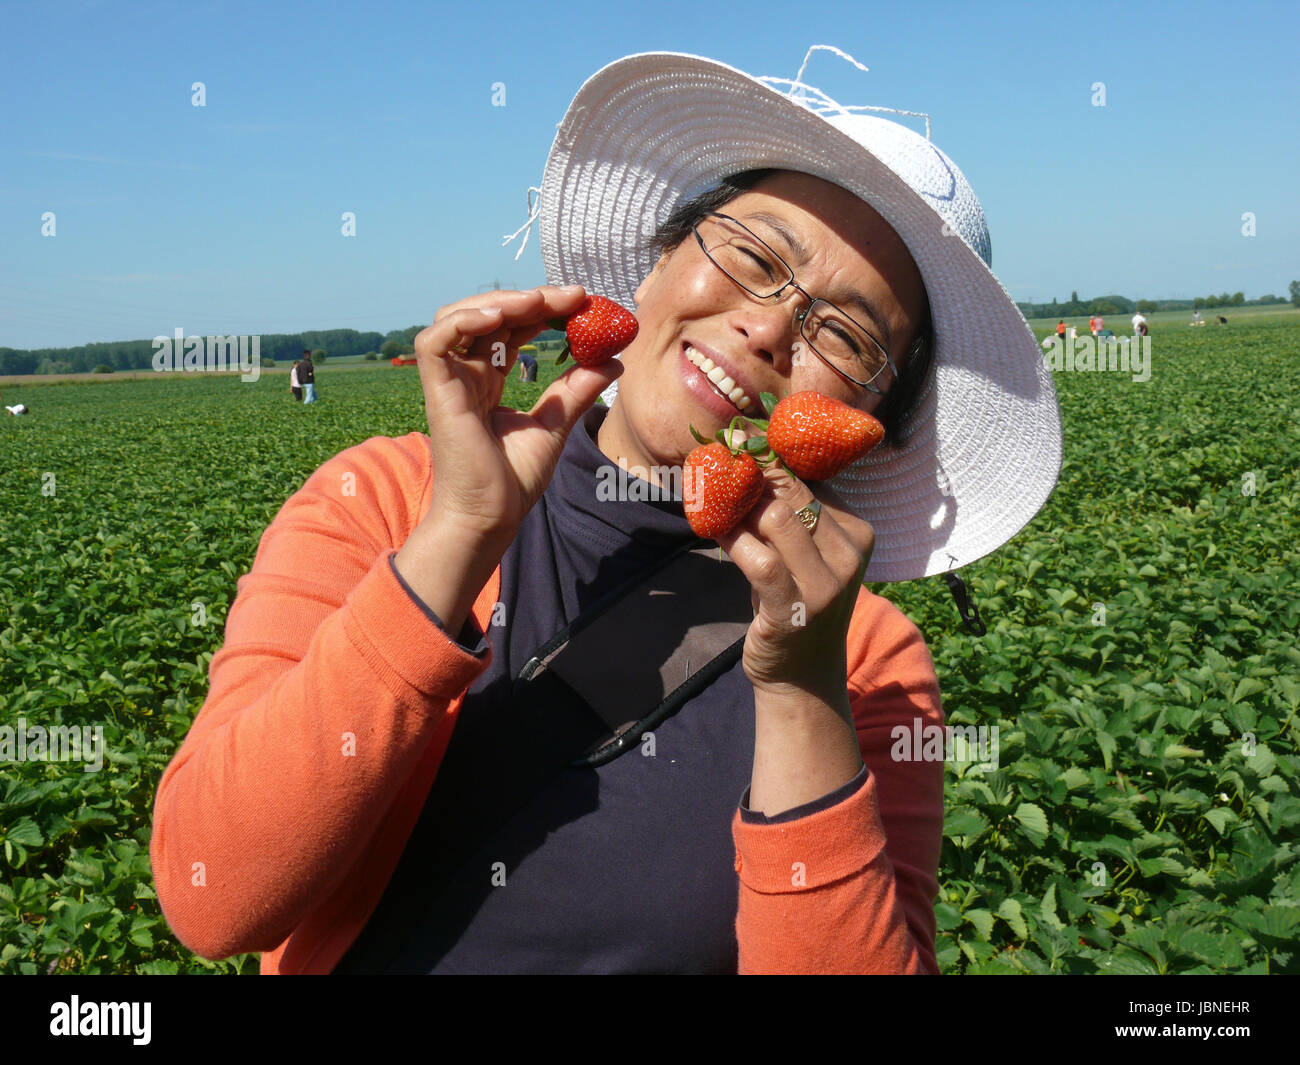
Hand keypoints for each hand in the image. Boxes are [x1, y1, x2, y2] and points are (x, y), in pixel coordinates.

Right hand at [413, 285, 623, 544]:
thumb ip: (577, 390)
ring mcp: (450, 382)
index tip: (583, 302)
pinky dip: (462, 321)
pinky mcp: (438, 392)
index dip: (544, 309)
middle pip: (489, 315)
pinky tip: (500, 316)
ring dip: (499, 301)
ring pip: (459, 317)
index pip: (513, 328)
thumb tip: (613, 361)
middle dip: (530, 299)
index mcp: (489, 380)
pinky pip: (434, 342)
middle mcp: (466, 375)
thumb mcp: (555, 425)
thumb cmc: (512, 482)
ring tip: (538, 301)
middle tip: (573, 295)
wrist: (490, 519)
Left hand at [713, 461, 874, 699]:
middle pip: (792, 492)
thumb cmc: (796, 604)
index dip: (769, 458)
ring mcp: (825, 585)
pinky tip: (716, 533)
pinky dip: (733, 542)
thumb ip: (788, 514)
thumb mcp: (803, 556)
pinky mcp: (795, 609)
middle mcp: (849, 554)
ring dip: (738, 510)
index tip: (736, 439)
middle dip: (750, 477)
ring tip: (716, 507)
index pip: (810, 479)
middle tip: (716, 465)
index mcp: (857, 532)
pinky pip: (759, 560)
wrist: (802, 676)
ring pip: (776, 518)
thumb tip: (745, 455)